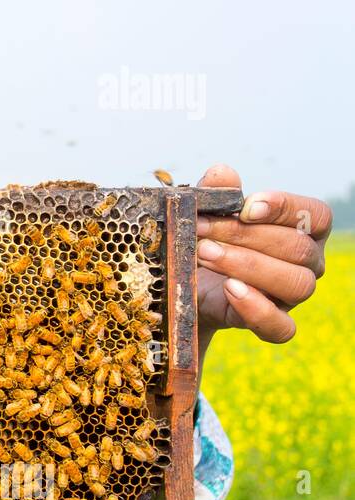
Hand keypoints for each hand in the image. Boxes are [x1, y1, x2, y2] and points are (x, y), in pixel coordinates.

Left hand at [194, 164, 329, 350]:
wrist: (184, 286)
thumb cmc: (205, 240)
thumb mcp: (206, 214)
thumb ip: (216, 193)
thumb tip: (221, 172)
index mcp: (302, 230)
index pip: (315, 215)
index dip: (285, 208)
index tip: (246, 207)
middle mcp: (307, 263)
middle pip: (297, 248)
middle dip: (245, 235)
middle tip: (201, 229)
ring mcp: (292, 296)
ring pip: (296, 283)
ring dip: (247, 266)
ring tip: (205, 254)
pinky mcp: (273, 324)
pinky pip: (282, 327)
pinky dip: (257, 309)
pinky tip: (229, 289)